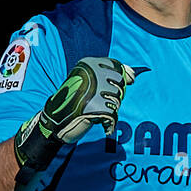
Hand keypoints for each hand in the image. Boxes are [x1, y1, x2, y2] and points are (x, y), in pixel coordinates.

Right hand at [14, 56, 135, 176]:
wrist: (56, 121)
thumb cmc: (76, 102)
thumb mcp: (91, 83)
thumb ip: (111, 76)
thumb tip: (134, 75)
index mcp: (89, 64)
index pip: (116, 66)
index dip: (120, 78)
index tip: (112, 88)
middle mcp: (91, 73)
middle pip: (120, 84)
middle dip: (114, 97)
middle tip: (98, 103)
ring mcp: (93, 89)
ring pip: (117, 100)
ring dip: (110, 110)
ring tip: (96, 112)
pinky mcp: (95, 106)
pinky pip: (113, 116)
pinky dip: (109, 124)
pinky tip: (101, 125)